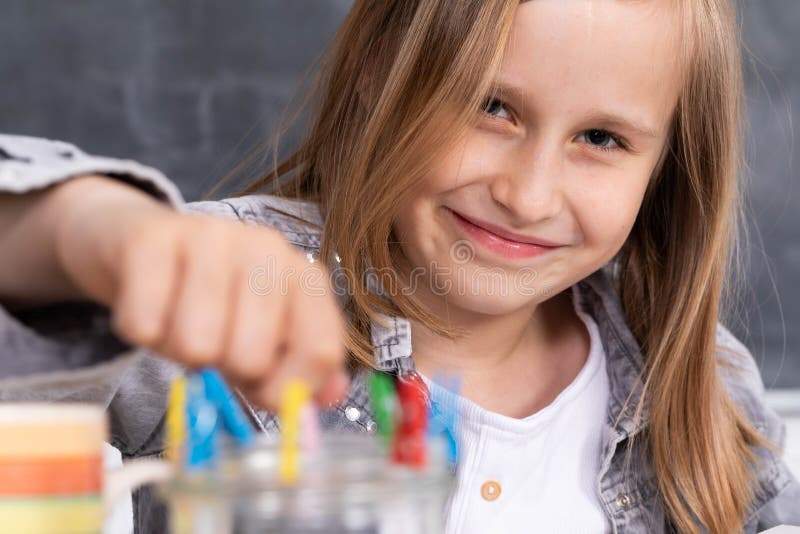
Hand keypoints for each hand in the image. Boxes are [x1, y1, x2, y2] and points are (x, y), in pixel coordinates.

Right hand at [53, 175, 348, 409]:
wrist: (144, 245)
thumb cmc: (215, 301)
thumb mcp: (264, 337)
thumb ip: (297, 374)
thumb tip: (321, 402)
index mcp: (304, 276)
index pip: (321, 350)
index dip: (291, 391)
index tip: (264, 394)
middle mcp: (266, 249)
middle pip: (253, 358)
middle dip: (226, 370)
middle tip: (214, 346)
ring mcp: (210, 237)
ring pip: (197, 346)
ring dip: (181, 353)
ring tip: (182, 325)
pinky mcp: (152, 241)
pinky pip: (144, 326)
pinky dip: (143, 334)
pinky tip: (153, 307)